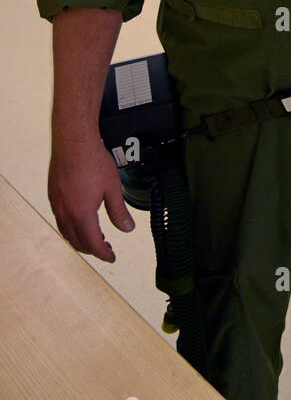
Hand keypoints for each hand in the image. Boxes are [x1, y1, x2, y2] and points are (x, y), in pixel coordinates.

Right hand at [48, 136, 135, 261]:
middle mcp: (66, 213)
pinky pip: (60, 220)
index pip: (93, 243)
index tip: (112, 257)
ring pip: (66, 232)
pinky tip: (80, 220)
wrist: (73, 141)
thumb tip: (127, 229)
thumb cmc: (92, 161)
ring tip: (94, 236)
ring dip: (80, 239)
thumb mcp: (113, 188)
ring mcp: (57, 204)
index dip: (104, 253)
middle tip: (106, 248)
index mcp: (81, 214)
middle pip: (77, 242)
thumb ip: (119, 211)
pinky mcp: (53, 196)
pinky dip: (71, 228)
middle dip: (92, 249)